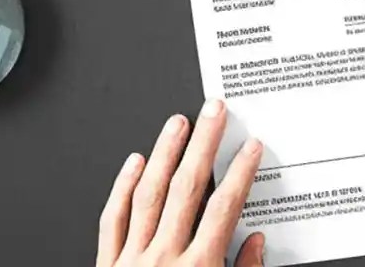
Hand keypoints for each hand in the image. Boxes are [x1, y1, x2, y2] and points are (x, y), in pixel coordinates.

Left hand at [97, 99, 264, 266]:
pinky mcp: (108, 264)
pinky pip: (113, 219)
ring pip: (149, 194)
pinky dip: (123, 187)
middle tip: (213, 112)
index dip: (240, 174)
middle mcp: (164, 259)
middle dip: (203, 144)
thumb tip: (256, 244)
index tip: (250, 148)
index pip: (224, 209)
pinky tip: (134, 162)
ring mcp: (133, 260)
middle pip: (187, 188)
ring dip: (165, 153)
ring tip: (177, 124)